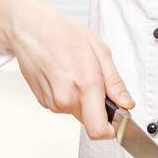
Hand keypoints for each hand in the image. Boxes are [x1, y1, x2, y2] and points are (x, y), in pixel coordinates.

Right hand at [3, 0, 133, 140]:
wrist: (30, 27)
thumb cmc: (62, 32)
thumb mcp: (99, 50)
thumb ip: (115, 82)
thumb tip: (126, 103)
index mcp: (84, 85)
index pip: (98, 130)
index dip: (112, 129)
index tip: (117, 118)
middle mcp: (65, 98)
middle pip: (91, 120)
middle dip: (98, 107)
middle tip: (95, 80)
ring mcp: (52, 101)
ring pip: (77, 112)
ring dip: (83, 99)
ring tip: (77, 72)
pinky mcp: (43, 101)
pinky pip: (65, 106)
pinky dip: (70, 95)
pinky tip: (65, 74)